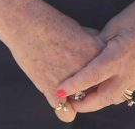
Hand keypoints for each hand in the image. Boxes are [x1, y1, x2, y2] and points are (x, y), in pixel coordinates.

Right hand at [0, 3, 102, 120]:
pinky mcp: (53, 91)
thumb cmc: (50, 22)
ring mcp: (71, 82)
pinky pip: (66, 112)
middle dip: (93, 88)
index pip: (108, 71)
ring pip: (83, 102)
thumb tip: (98, 51)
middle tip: (83, 84)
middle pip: (98, 88)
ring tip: (71, 92)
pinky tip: (62, 104)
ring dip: (79, 99)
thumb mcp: (79, 29)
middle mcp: (88, 69)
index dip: (102, 74)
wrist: (25, 22)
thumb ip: (91, 43)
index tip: (98, 74)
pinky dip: (66, 111)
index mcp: (97, 52)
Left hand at [54, 4, 134, 112]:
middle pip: (103, 97)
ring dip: (98, 100)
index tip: (59, 91)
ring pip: (114, 97)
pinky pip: (124, 91)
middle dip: (85, 104)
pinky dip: (110, 93)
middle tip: (70, 103)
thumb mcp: (113, 27)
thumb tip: (84, 55)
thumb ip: (98, 43)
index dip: (74, 85)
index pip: (91, 77)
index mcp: (117, 58)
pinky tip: (102, 88)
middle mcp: (127, 72)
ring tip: (84, 98)